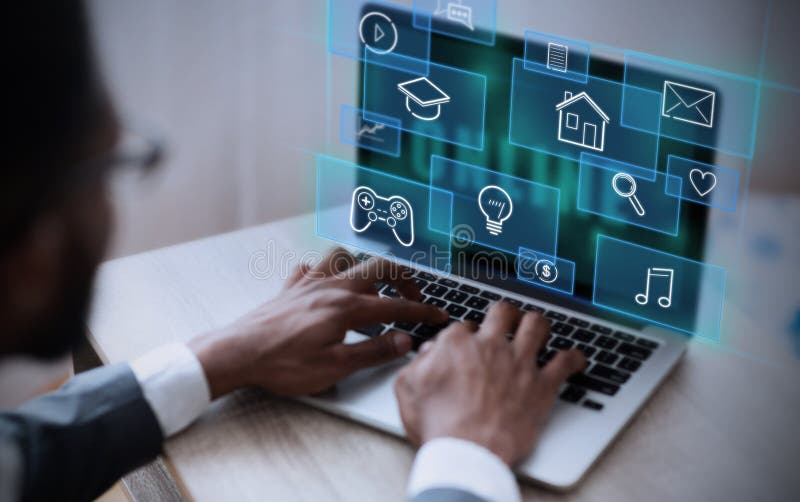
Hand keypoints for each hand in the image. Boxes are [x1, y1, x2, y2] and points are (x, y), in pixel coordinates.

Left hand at [189, 248, 448, 398]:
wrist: (238, 353)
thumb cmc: (283, 364)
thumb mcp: (335, 367)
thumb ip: (374, 352)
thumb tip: (405, 341)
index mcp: (347, 307)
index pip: (396, 304)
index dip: (422, 311)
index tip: (439, 316)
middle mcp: (332, 288)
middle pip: (378, 267)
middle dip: (403, 278)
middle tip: (413, 296)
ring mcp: (310, 284)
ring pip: (344, 256)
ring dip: (362, 265)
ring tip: (372, 284)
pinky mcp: (291, 288)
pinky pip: (312, 267)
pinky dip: (324, 271)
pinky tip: (325, 285)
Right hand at [394, 302, 585, 465]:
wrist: (469, 452)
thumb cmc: (439, 425)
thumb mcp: (408, 389)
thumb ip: (418, 364)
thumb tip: (429, 352)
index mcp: (457, 344)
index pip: (464, 326)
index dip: (466, 335)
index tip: (468, 345)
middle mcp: (491, 346)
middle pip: (503, 312)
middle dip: (505, 314)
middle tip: (506, 321)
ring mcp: (519, 363)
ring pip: (536, 325)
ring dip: (537, 324)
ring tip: (538, 327)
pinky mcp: (542, 385)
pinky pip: (566, 362)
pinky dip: (573, 358)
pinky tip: (575, 358)